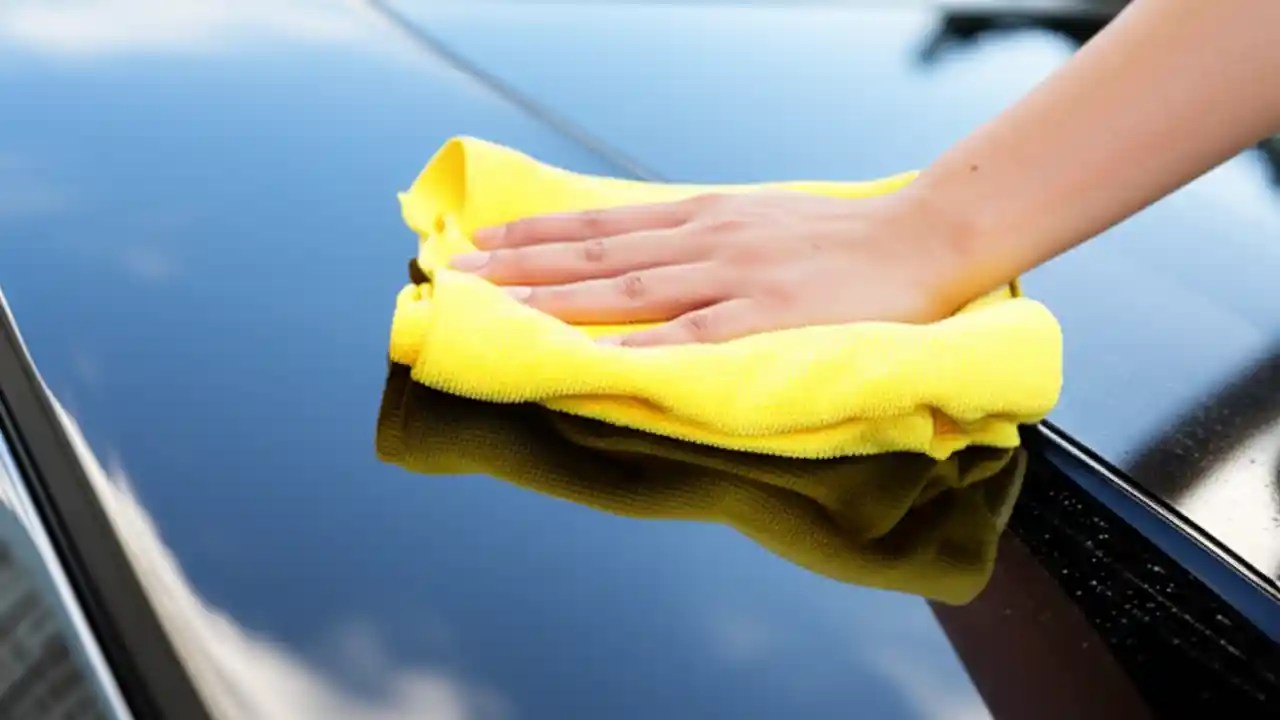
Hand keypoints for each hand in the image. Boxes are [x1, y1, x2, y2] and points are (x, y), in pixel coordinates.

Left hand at [450, 190, 973, 346]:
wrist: (920, 238)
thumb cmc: (837, 239)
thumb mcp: (757, 220)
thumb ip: (702, 237)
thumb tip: (643, 256)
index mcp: (705, 217)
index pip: (604, 225)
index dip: (539, 234)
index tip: (485, 242)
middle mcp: (708, 239)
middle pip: (600, 253)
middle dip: (526, 263)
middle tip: (462, 272)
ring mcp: (738, 277)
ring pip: (633, 289)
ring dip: (563, 298)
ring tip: (505, 308)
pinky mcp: (772, 315)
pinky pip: (699, 332)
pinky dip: (647, 343)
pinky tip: (601, 352)